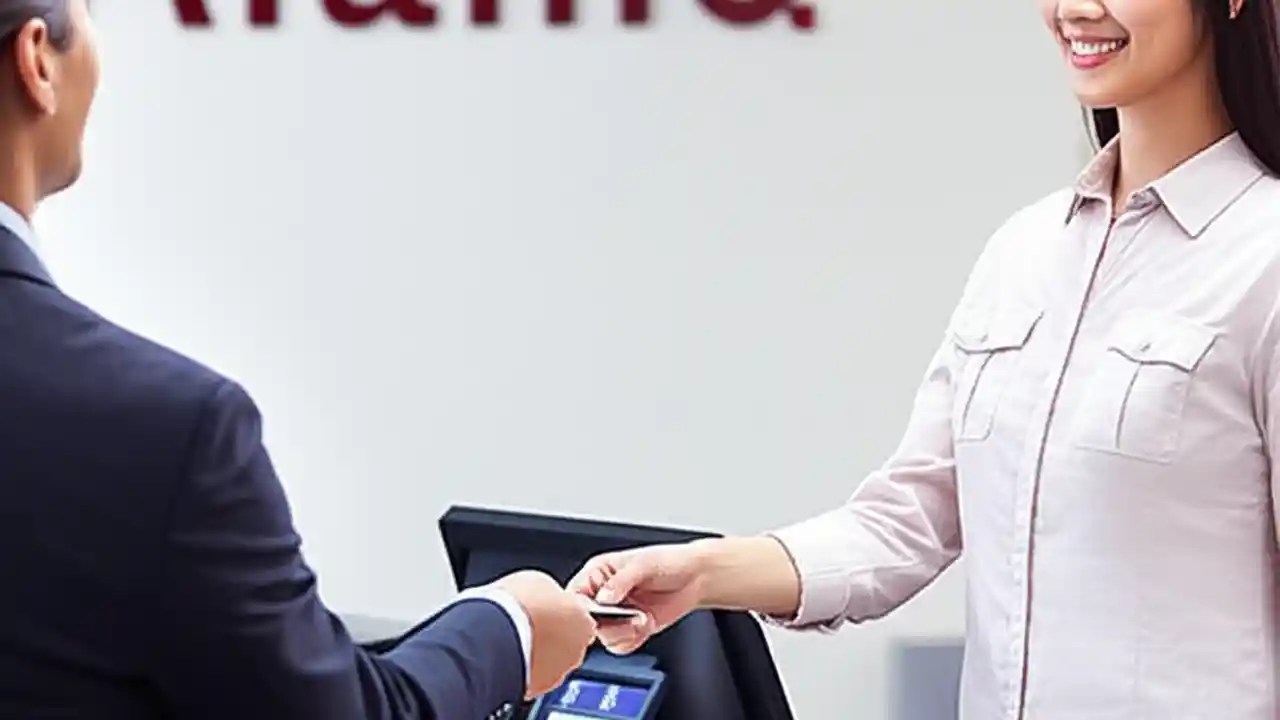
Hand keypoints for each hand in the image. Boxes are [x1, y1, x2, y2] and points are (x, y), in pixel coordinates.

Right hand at [494, 570, 597, 698]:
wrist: (492, 634)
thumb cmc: (517, 605)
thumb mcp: (540, 582)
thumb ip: (552, 596)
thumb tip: (547, 599)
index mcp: (584, 623)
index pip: (581, 618)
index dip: (562, 611)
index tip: (547, 607)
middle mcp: (576, 652)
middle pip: (568, 642)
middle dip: (551, 635)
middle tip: (529, 622)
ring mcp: (555, 673)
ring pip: (550, 662)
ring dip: (537, 652)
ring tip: (514, 637)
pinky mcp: (533, 688)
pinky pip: (531, 674)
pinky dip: (522, 665)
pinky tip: (507, 652)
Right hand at [567, 543, 704, 654]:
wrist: (696, 577)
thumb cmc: (669, 561)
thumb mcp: (643, 564)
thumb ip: (620, 581)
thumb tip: (603, 598)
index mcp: (598, 573)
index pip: (575, 594)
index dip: (580, 606)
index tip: (594, 612)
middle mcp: (604, 595)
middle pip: (586, 620)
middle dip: (606, 623)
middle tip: (623, 616)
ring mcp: (617, 614)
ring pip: (602, 636)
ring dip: (622, 632)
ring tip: (640, 618)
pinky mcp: (630, 629)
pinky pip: (620, 645)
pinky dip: (632, 639)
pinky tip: (645, 624)